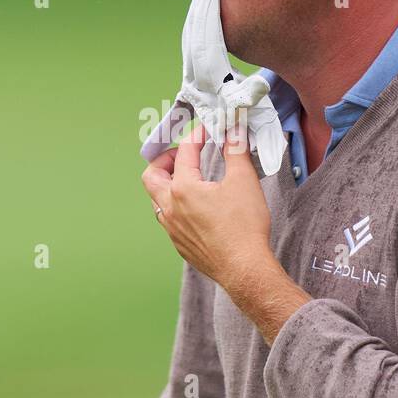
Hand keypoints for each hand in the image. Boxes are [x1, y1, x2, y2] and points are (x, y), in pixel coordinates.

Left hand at [141, 116, 272, 293]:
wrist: (245, 268)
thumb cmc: (244, 227)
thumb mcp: (244, 180)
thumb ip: (236, 151)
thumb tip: (233, 132)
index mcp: (183, 189)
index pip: (184, 152)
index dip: (197, 135)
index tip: (207, 129)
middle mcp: (170, 208)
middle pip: (152, 175)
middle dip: (165, 160)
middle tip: (182, 155)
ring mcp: (173, 229)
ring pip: (157, 200)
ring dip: (168, 184)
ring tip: (189, 179)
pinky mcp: (180, 244)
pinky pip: (168, 220)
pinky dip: (177, 206)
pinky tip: (196, 208)